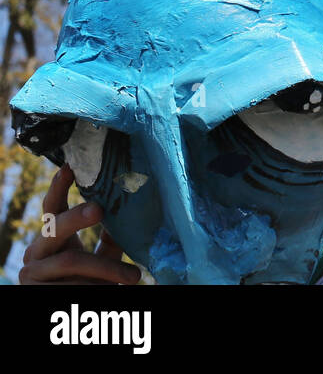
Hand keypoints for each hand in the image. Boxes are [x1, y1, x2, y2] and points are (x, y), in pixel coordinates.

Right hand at [19, 165, 141, 284]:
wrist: (69, 311)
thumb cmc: (87, 280)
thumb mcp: (99, 258)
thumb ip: (110, 239)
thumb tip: (130, 214)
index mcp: (52, 237)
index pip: (52, 208)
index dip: (58, 187)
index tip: (69, 166)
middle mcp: (35, 251)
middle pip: (55, 228)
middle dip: (76, 217)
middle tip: (99, 209)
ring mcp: (31, 273)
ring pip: (71, 261)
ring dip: (106, 269)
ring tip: (134, 276)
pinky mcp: (34, 293)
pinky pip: (70, 286)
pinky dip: (94, 287)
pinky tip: (111, 290)